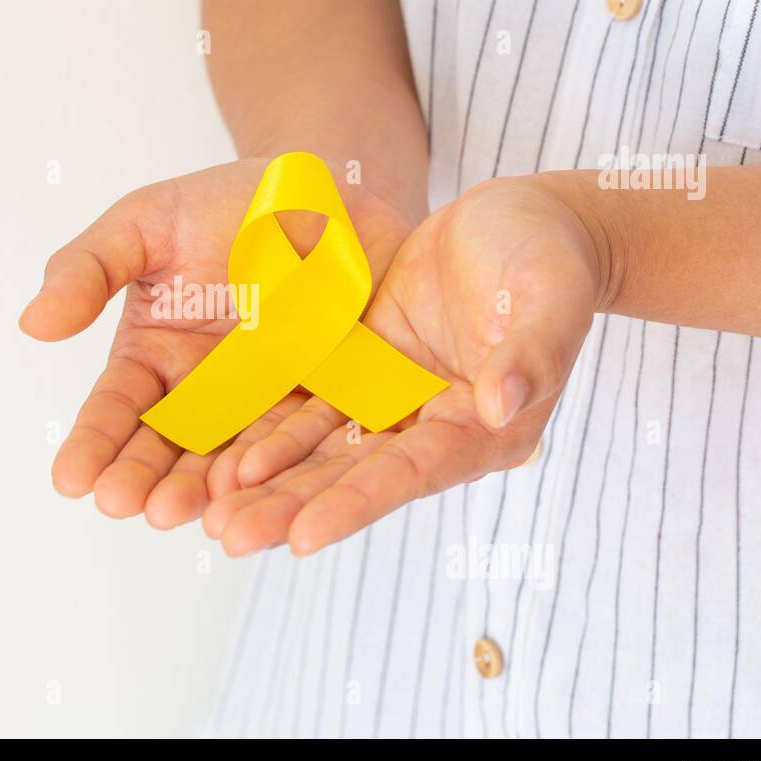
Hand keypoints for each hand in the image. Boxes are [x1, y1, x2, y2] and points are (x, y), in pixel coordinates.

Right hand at [19, 156, 421, 528]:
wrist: (331, 193)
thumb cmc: (231, 203)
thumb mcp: (147, 221)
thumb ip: (90, 268)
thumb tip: (33, 323)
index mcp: (154, 356)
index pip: (117, 408)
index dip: (94, 443)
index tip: (71, 478)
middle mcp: (205, 392)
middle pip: (168, 448)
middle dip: (142, 479)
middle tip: (123, 504)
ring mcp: (265, 403)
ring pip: (228, 459)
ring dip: (200, 491)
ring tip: (176, 511)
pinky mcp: (323, 403)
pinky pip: (300, 444)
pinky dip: (276, 472)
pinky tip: (252, 491)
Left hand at [202, 172, 612, 556]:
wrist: (520, 222)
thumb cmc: (546, 255)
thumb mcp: (549, 295)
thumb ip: (533, 352)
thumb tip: (503, 405)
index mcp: (487, 429)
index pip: (413, 474)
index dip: (357, 504)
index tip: (301, 536)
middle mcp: (436, 429)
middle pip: (356, 478)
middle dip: (293, 508)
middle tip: (230, 538)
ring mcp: (396, 404)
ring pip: (324, 452)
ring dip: (271, 483)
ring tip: (211, 515)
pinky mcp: (365, 372)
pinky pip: (311, 408)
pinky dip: (270, 432)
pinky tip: (221, 455)